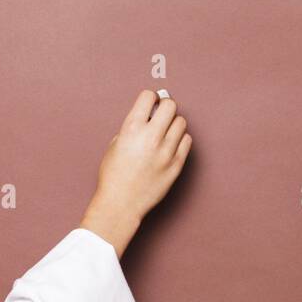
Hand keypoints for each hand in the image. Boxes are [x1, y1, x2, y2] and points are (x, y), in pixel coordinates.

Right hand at [80, 90, 191, 257]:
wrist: (120, 205)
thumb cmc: (114, 177)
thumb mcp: (115, 145)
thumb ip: (132, 127)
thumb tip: (148, 115)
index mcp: (132, 129)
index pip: (149, 96)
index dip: (150, 98)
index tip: (150, 103)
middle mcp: (151, 137)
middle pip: (170, 105)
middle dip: (165, 107)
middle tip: (161, 115)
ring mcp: (166, 151)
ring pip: (181, 122)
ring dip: (173, 124)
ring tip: (165, 133)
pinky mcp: (176, 165)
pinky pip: (187, 141)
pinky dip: (180, 140)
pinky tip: (170, 146)